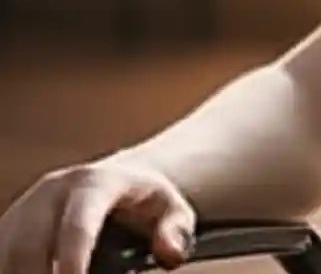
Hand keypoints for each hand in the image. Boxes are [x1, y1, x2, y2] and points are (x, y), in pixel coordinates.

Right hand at [0, 158, 195, 273]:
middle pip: (29, 246)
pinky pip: (2, 257)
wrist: (116, 181)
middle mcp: (50, 193)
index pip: (77, 225)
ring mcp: (23, 210)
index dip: (73, 258)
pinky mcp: (8, 228)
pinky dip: (14, 272)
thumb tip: (169, 255)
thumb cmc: (146, 201)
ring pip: (7, 254)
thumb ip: (177, 230)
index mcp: (93, 183)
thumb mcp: (173, 208)